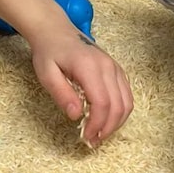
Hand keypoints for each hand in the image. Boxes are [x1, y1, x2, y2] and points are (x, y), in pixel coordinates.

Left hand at [30, 31, 133, 146]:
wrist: (56, 31)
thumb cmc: (49, 52)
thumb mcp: (47, 74)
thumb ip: (62, 94)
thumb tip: (76, 115)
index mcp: (89, 67)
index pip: (102, 103)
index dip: (97, 124)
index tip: (87, 136)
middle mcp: (108, 67)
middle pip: (118, 106)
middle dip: (108, 128)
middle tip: (94, 140)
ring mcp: (115, 68)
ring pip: (127, 103)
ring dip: (116, 122)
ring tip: (101, 133)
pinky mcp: (117, 71)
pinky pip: (126, 96)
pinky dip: (120, 112)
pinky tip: (106, 120)